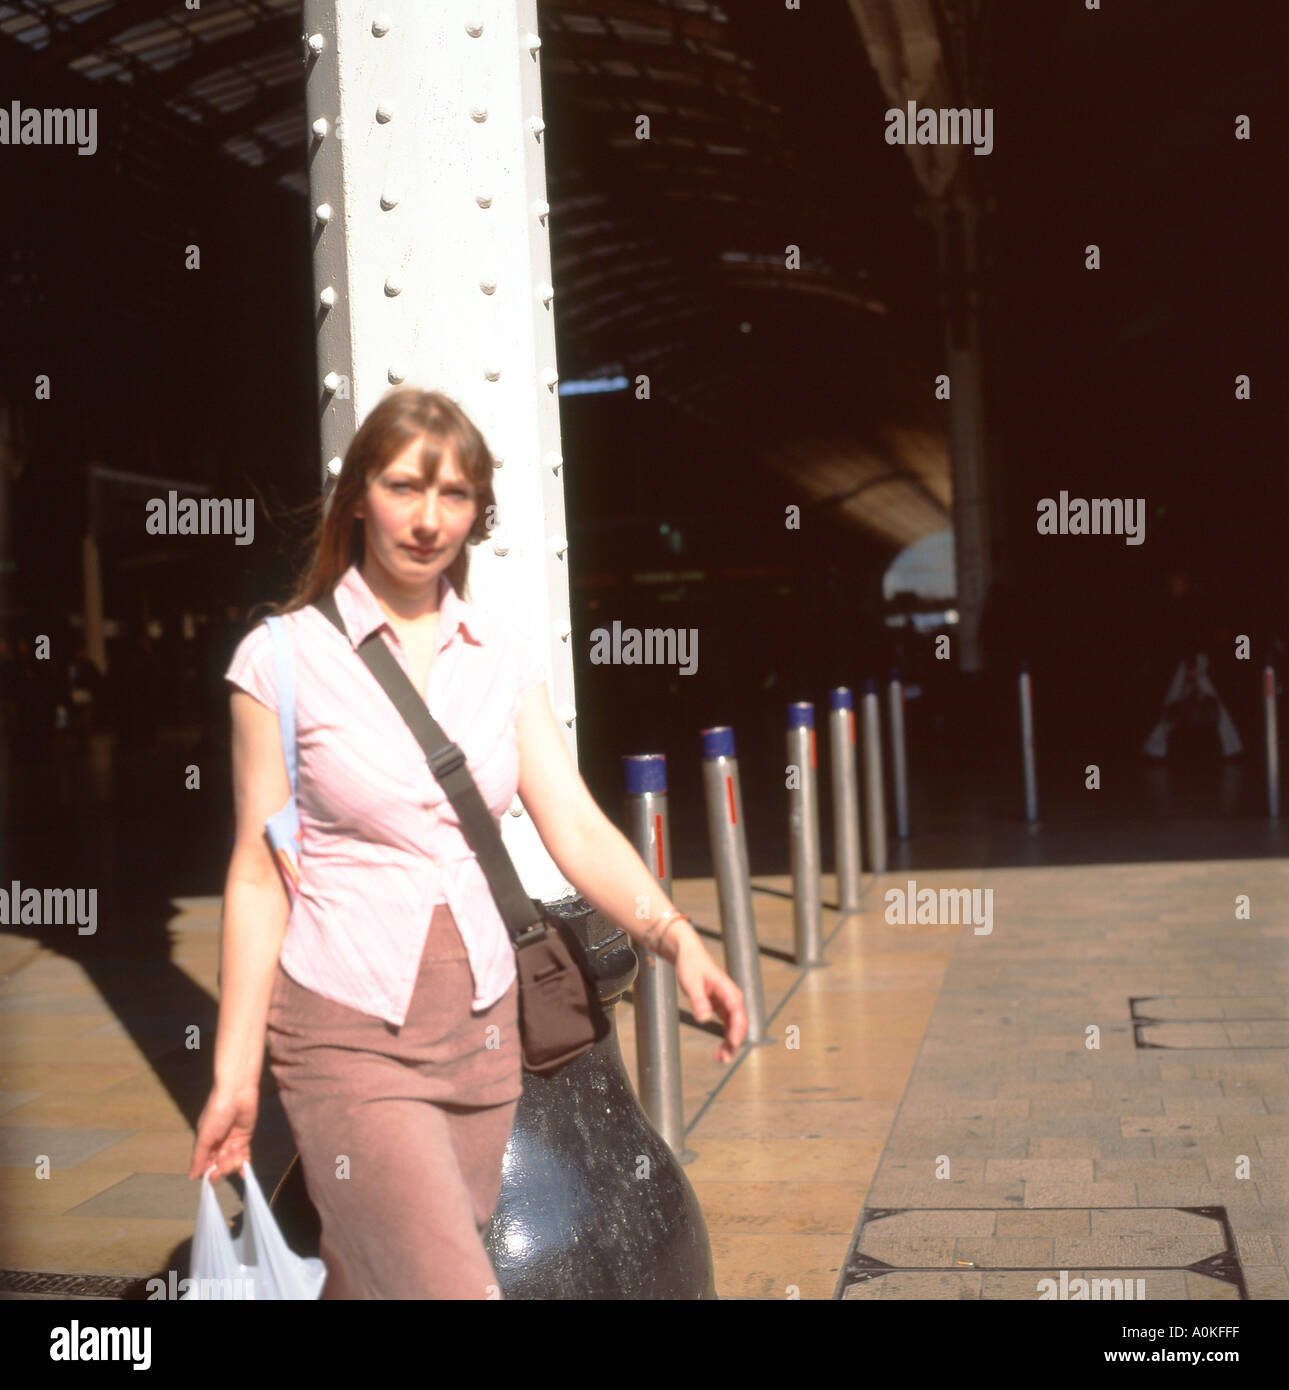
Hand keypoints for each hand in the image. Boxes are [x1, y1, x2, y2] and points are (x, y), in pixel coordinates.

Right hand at [188, 1085, 258, 1181]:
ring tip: (234, 1155)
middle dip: (222, 1168)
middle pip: (219, 1166)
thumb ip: (199, 1157)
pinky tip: (244, 1172)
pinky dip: (244, 1163)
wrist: (237, 1092)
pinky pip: (244, 1154)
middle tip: (225, 1161)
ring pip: (232, 1161)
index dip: (209, 1172)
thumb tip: (192, 1176)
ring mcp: (232, 1140)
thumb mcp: (204, 1135)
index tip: (212, 1174)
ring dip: (233, 1163)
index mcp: (205, 1143)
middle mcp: (218, 1143)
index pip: (205, 1165)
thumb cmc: (217, 1110)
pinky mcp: (245, 1136)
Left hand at [657, 921, 747, 1064]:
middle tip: (723, 1059)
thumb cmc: (690, 966)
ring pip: (734, 1027)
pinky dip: (725, 1038)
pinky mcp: (722, 1007)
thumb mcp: (691, 982)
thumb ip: (698, 1000)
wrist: (688, 954)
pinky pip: (728, 1026)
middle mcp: (732, 997)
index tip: (733, 1044)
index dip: (737, 1029)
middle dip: (734, 1042)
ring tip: (720, 1059)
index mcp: (728, 990)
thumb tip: (704, 1019)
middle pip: (739, 1023)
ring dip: (730, 1043)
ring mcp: (728, 1003)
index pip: (737, 1012)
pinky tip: (719, 1051)